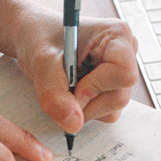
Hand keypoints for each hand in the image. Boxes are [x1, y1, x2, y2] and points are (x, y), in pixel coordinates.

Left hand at [17, 13, 138, 134]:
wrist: (34, 38)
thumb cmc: (40, 37)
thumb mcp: (41, 61)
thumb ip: (54, 93)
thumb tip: (74, 124)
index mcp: (116, 35)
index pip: (123, 73)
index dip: (97, 87)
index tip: (73, 87)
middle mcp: (126, 53)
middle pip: (119, 96)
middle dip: (88, 102)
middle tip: (63, 92)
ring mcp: (121, 72)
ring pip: (113, 109)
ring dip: (85, 108)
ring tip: (66, 88)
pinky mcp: (114, 88)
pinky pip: (106, 112)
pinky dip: (85, 109)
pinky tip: (72, 92)